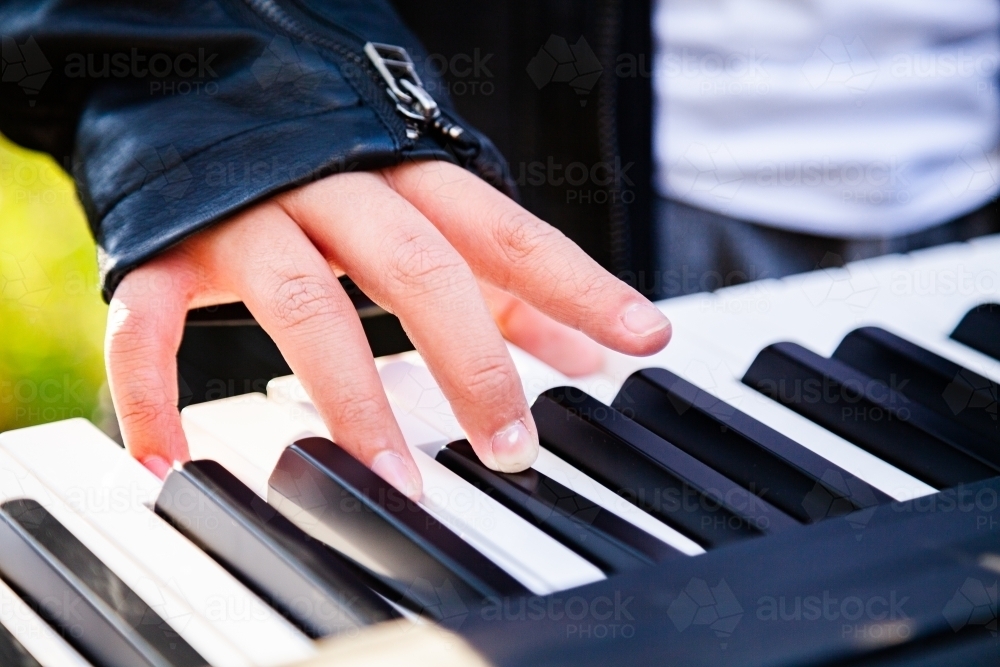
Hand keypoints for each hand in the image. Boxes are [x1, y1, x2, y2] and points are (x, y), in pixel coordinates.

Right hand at [105, 161, 670, 497]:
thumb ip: (504, 284)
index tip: (644, 338)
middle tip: (512, 449)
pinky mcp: (166, 249)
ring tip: (393, 480)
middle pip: (416, 269)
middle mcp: (334, 188)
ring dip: (351, 397)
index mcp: (407, 178)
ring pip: (303, 302)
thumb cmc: (334, 169)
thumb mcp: (427, 215)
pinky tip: (173, 460)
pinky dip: (153, 391)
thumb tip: (585, 349)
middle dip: (471, 362)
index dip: (577, 284)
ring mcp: (248, 216)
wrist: (203, 89)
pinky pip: (148, 322)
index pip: (506, 231)